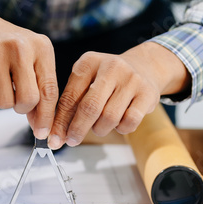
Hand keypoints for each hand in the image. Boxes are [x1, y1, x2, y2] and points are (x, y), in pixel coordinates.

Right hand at [0, 0, 59, 139]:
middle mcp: (20, 47)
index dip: (47, 116)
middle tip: (14, 97)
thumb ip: (39, 90)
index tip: (43, 133)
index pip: (49, 90)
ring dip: (0, 100)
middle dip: (20, 107)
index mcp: (41, 47)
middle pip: (27, 100)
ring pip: (4, 102)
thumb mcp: (31, 59)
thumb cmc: (7, 48)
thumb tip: (41, 127)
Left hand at [48, 42, 190, 148]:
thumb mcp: (87, 81)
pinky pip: (129, 121)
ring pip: (109, 117)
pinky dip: (121, 129)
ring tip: (99, 125)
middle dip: (78, 129)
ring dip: (100, 129)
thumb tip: (58, 135)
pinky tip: (118, 123)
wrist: (144, 67)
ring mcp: (131, 79)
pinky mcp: (147, 93)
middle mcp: (111, 67)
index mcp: (89, 62)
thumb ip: (72, 104)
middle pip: (90, 107)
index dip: (61, 121)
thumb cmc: (109, 80)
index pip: (70, 96)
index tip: (55, 138)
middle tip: (72, 140)